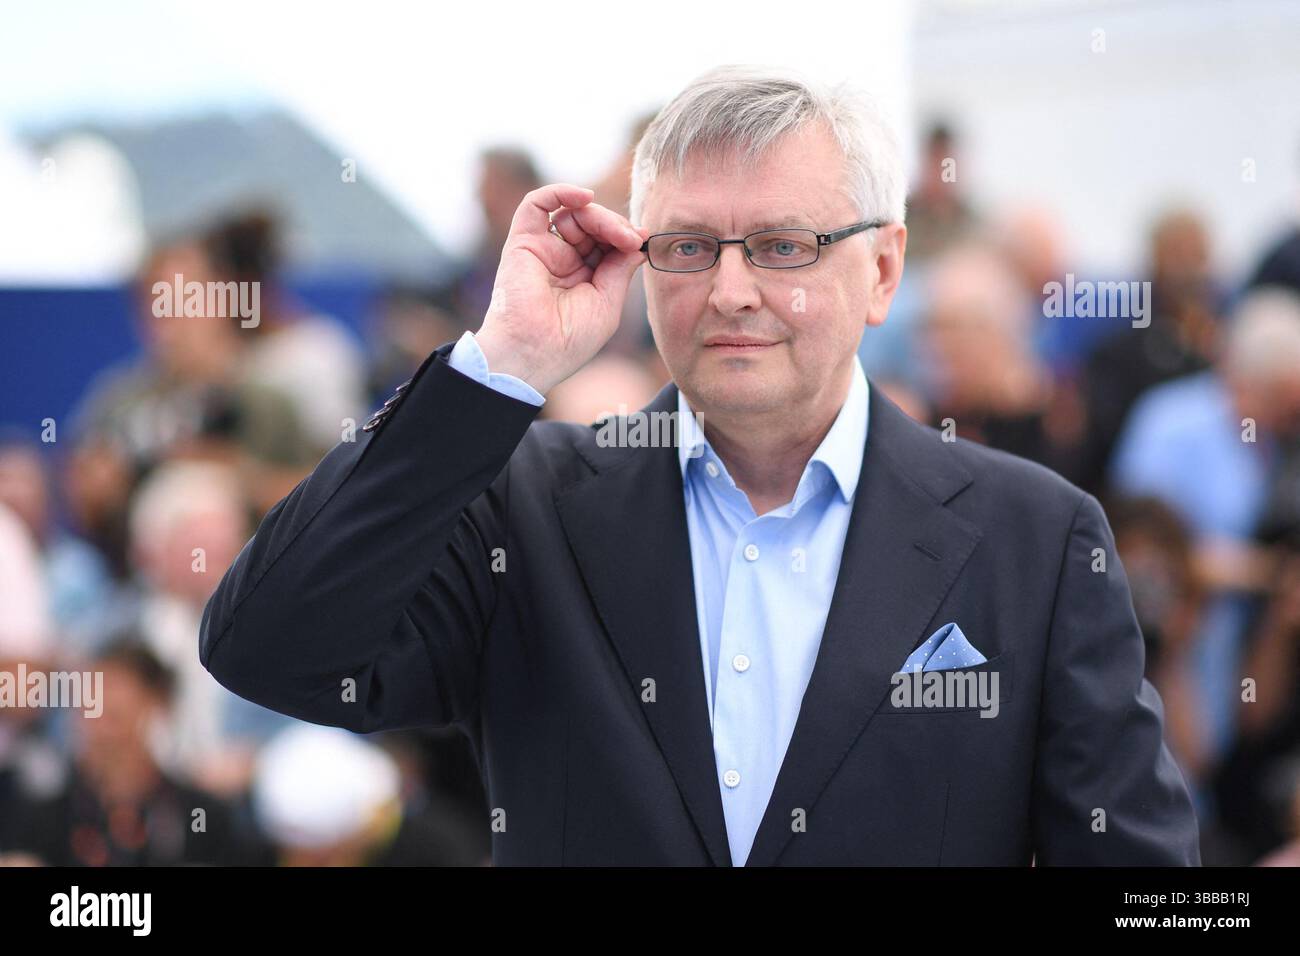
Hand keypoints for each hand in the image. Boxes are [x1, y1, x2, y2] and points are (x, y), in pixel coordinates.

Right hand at [474, 183, 647, 394]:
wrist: (534, 352)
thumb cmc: (570, 339)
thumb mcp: (608, 302)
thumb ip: (621, 268)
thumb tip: (637, 239)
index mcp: (583, 278)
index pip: (607, 243)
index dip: (626, 236)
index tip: (642, 240)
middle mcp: (563, 261)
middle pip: (593, 225)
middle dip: (615, 225)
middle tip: (631, 238)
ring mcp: (543, 250)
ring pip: (573, 212)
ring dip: (598, 215)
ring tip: (613, 232)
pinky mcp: (522, 241)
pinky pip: (537, 203)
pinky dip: (561, 192)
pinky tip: (585, 197)